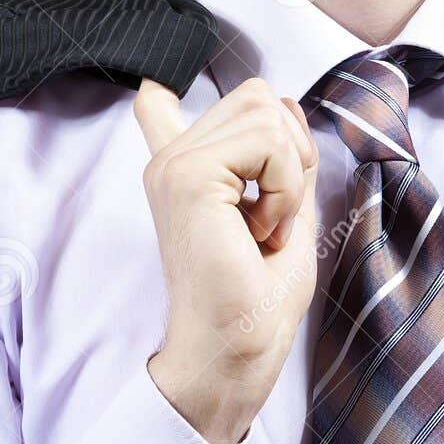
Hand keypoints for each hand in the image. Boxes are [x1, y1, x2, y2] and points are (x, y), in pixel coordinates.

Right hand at [133, 76, 319, 443]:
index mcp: (184, 174)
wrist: (238, 349)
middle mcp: (170, 162)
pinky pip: (268, 140)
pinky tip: (262, 229)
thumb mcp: (284, 209)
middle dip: (290, 151)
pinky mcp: (189, 175)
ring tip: (266, 226)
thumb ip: (282, 157)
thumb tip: (285, 101)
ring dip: (288, 172)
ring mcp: (174, 165)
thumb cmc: (258, 299)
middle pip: (255, 96)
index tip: (154, 95)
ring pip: (265, 110)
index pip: (157, 109)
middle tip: (273, 216)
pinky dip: (286, 186)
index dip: (165, 96)